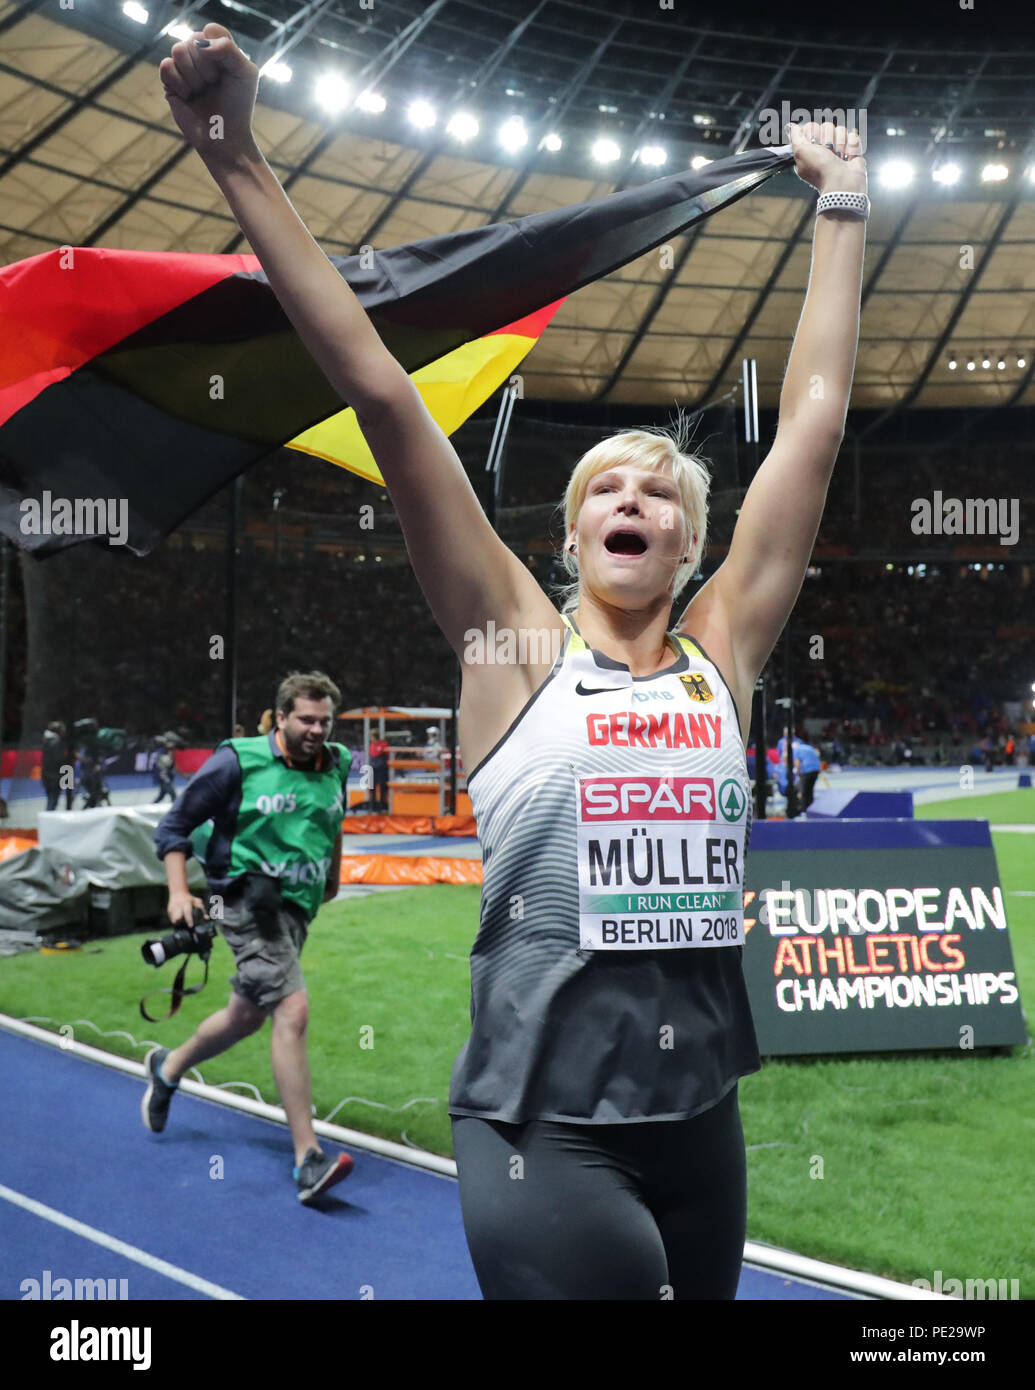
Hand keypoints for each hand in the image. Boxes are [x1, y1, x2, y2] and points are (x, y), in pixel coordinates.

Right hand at [159, 23, 259, 169]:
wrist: (224, 137)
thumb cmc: (238, 106)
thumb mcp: (245, 73)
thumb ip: (228, 49)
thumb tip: (200, 44)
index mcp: (219, 49)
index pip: (211, 29)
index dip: (217, 49)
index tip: (227, 70)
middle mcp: (200, 55)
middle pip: (193, 39)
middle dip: (207, 68)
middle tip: (214, 86)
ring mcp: (184, 68)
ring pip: (178, 50)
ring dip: (194, 76)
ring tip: (202, 92)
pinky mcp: (170, 82)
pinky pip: (166, 66)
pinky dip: (180, 84)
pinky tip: (189, 97)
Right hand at [167, 891, 207, 927]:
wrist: (178, 893)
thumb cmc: (190, 899)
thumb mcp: (198, 902)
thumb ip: (202, 910)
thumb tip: (207, 918)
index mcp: (186, 903)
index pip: (187, 912)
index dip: (189, 919)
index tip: (191, 926)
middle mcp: (178, 906)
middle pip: (177, 917)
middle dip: (180, 922)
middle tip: (182, 924)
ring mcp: (173, 908)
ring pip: (174, 919)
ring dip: (178, 922)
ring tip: (181, 921)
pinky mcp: (169, 911)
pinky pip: (172, 919)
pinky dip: (175, 920)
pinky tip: (178, 918)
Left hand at [785, 120, 866, 195]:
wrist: (841, 181)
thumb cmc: (820, 169)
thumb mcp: (800, 152)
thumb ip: (795, 137)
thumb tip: (792, 126)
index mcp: (809, 149)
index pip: (811, 127)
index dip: (813, 132)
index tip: (814, 143)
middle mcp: (823, 148)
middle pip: (827, 126)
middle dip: (828, 138)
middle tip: (827, 152)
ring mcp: (838, 148)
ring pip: (841, 130)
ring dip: (840, 144)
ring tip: (839, 157)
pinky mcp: (852, 150)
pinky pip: (853, 136)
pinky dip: (851, 146)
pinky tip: (848, 157)